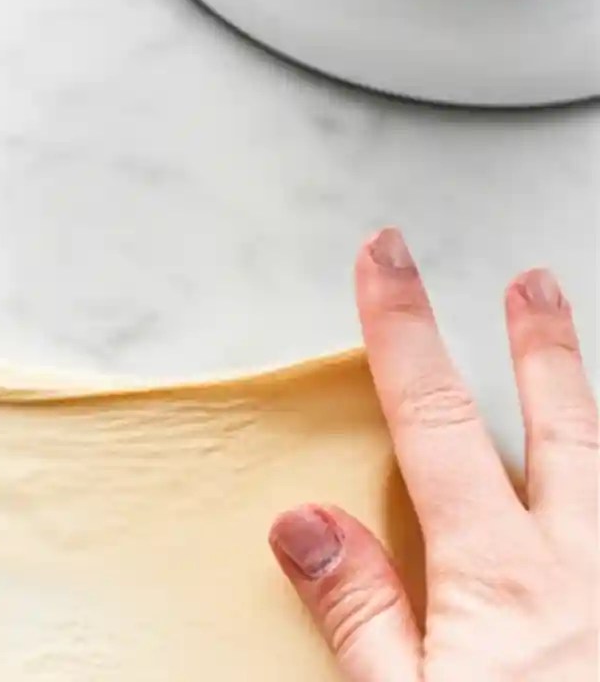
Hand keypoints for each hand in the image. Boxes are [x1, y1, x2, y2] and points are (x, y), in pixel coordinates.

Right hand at [269, 229, 596, 679]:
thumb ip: (361, 613)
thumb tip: (304, 518)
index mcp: (503, 582)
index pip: (438, 424)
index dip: (403, 332)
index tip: (384, 263)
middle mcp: (589, 570)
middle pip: (562, 428)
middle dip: (537, 348)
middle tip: (529, 287)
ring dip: (595, 403)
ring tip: (581, 348)